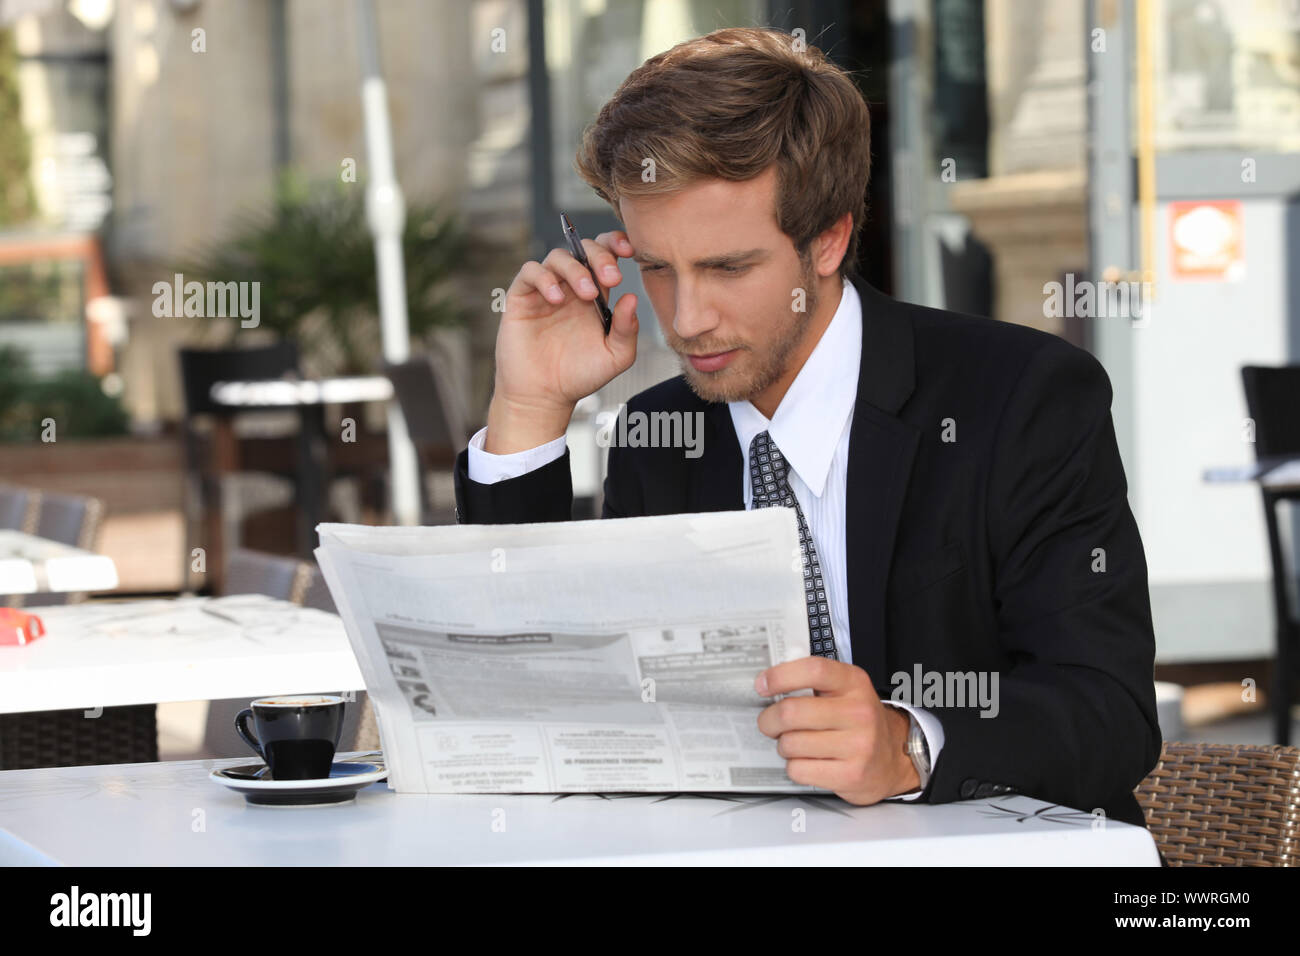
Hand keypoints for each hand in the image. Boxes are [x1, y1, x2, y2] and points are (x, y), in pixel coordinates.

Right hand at [485, 231, 640, 453]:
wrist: (543, 396)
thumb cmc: (579, 376)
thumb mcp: (615, 357)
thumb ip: (627, 329)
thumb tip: (632, 297)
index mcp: (595, 295)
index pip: (605, 255)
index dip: (616, 244)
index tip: (629, 251)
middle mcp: (570, 287)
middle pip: (583, 250)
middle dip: (600, 256)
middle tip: (611, 279)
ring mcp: (545, 290)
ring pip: (557, 257)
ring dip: (575, 269)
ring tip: (586, 295)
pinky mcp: (521, 298)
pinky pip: (530, 272)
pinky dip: (544, 278)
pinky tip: (557, 299)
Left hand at [755, 657, 920, 804]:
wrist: (892, 757)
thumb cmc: (857, 722)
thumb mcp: (844, 690)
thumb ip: (812, 680)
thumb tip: (768, 680)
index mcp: (854, 683)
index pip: (813, 670)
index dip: (780, 676)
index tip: (762, 684)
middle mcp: (858, 712)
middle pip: (791, 712)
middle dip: (769, 720)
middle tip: (770, 723)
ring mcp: (857, 745)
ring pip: (790, 744)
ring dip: (784, 746)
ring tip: (796, 743)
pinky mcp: (851, 774)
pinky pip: (798, 770)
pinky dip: (795, 767)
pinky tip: (809, 761)